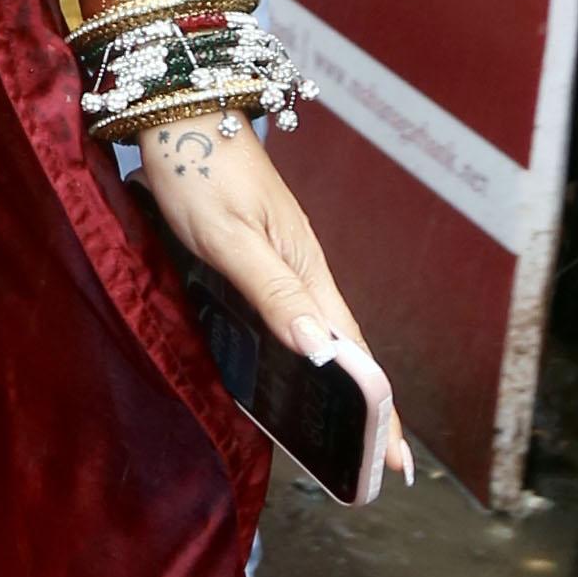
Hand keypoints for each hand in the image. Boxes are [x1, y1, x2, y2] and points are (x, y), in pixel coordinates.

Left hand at [128, 107, 409, 497]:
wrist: (180, 111)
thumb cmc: (198, 171)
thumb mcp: (230, 237)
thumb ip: (273, 292)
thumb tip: (321, 353)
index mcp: (308, 272)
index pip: (355, 354)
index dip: (378, 409)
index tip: (397, 461)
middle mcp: (305, 271)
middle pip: (345, 350)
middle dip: (368, 407)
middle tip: (382, 465)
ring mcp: (285, 262)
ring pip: (321, 334)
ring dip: (338, 384)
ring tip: (346, 433)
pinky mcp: (261, 255)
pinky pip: (293, 316)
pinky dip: (305, 353)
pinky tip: (295, 371)